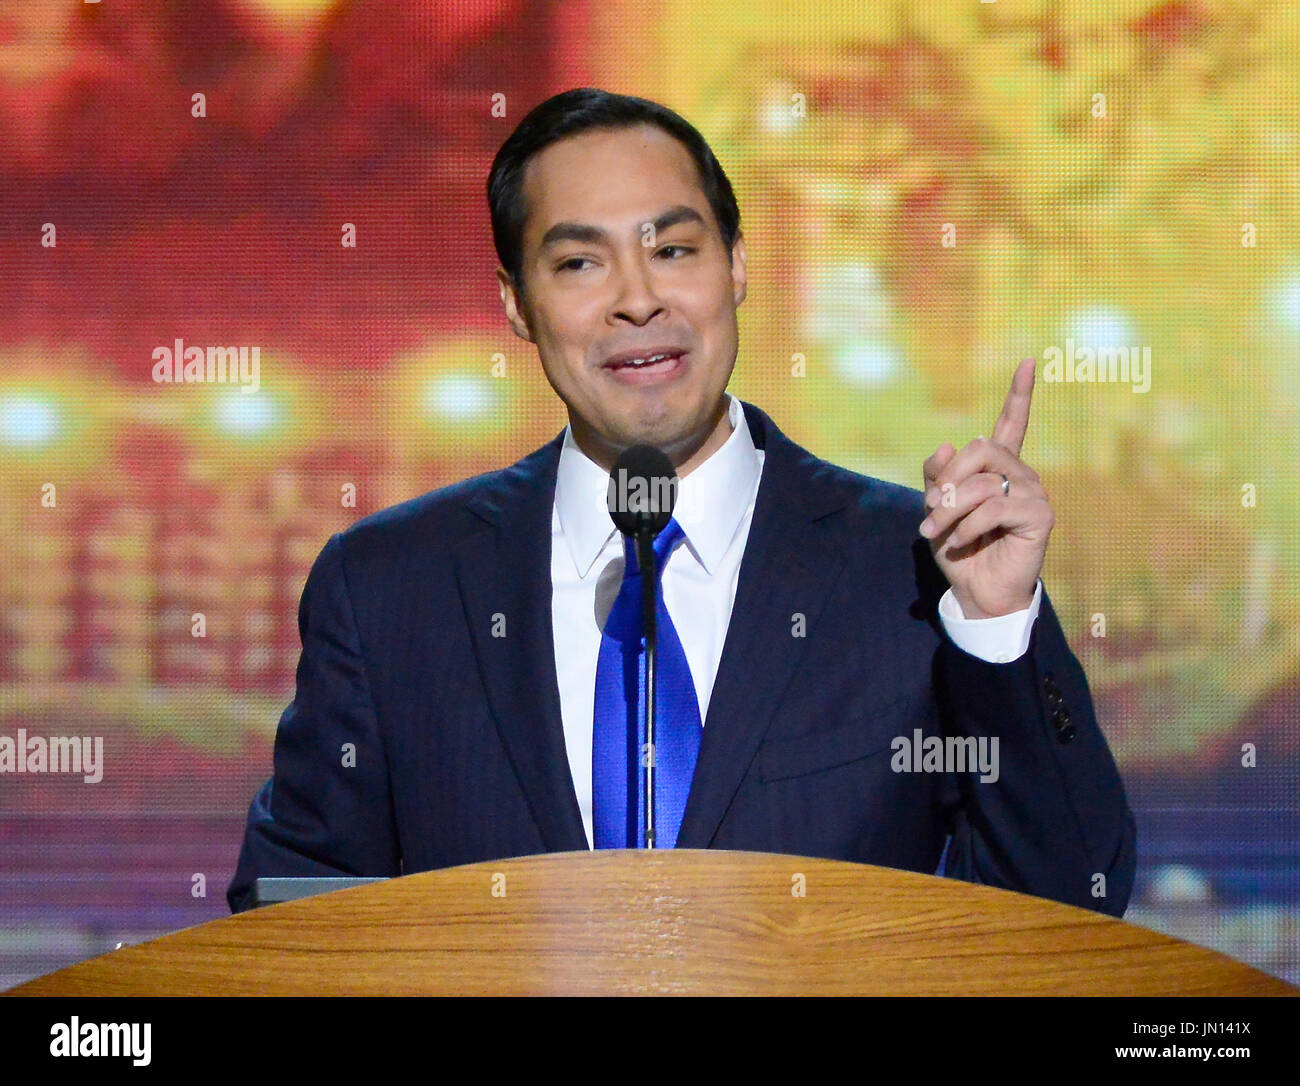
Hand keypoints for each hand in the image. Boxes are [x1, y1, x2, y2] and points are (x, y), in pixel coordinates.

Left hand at [920, 358, 1052, 618]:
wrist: (975, 591)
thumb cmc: (958, 548)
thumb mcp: (936, 508)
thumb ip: (937, 476)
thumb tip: (947, 444)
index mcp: (998, 467)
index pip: (1012, 423)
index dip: (1019, 394)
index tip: (1026, 362)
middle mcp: (1021, 474)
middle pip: (980, 448)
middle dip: (947, 479)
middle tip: (930, 509)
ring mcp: (1034, 493)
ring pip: (982, 481)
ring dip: (949, 509)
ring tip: (936, 531)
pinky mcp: (1040, 516)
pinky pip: (994, 507)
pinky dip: (968, 526)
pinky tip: (961, 541)